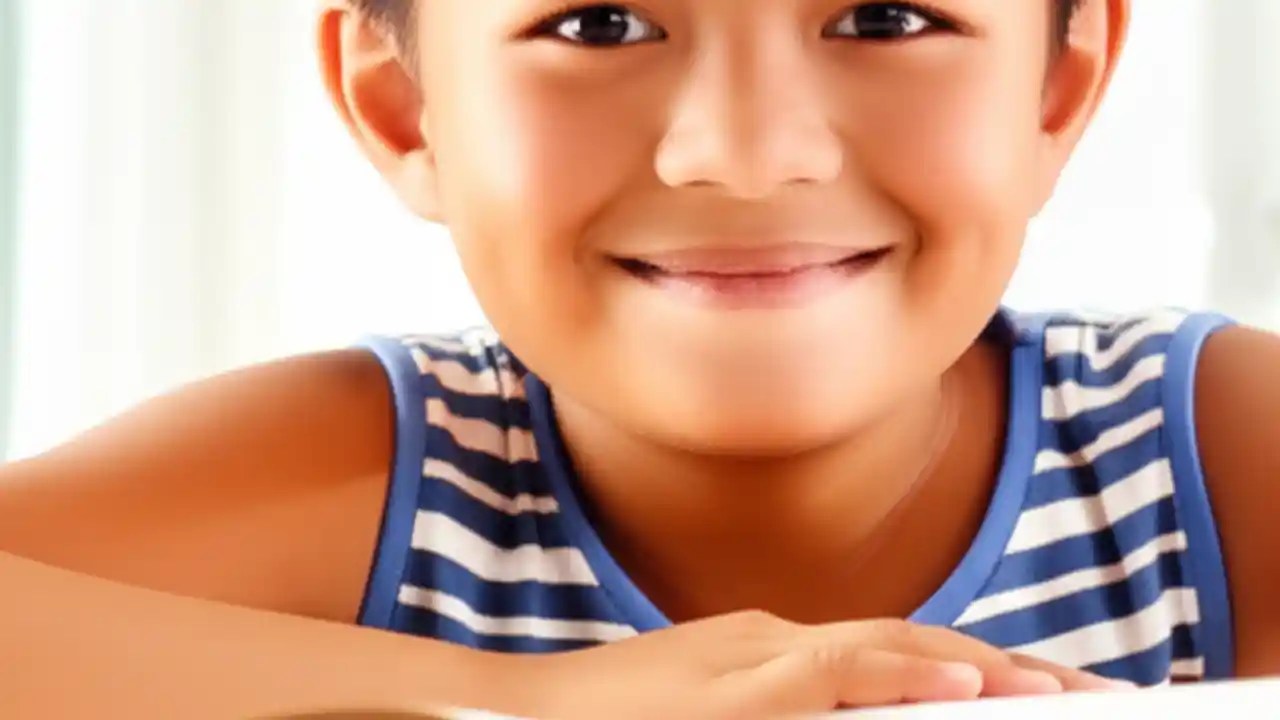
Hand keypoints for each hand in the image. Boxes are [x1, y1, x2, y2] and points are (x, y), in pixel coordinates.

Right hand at [524, 611, 1130, 718]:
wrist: (517, 716)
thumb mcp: (707, 707)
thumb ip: (782, 703)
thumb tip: (859, 708)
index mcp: (772, 651)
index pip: (894, 647)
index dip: (975, 664)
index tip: (1046, 687)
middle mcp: (775, 642)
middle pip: (911, 640)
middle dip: (1008, 667)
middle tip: (1098, 693)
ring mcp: (755, 660)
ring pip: (887, 648)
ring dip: (981, 667)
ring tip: (1062, 689)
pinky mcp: (733, 688)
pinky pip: (832, 674)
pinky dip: (898, 671)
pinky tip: (962, 678)